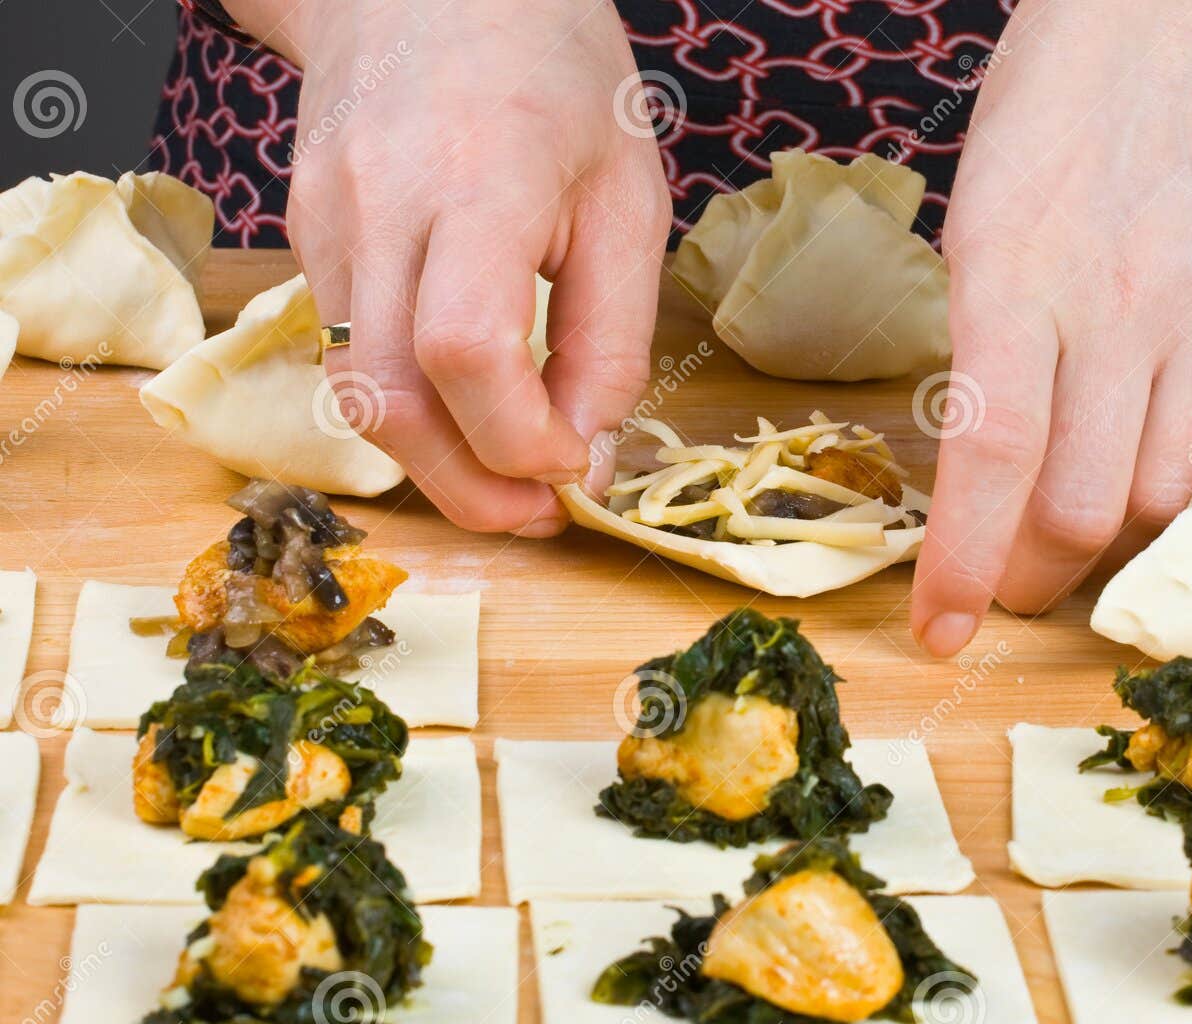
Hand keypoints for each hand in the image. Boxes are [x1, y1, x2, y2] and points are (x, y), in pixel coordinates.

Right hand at [230, 0, 670, 531]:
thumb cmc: (556, 79)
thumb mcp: (627, 199)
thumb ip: (611, 337)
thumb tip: (582, 459)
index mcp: (476, 180)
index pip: (465, 349)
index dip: (517, 439)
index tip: (571, 467)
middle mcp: (377, 206)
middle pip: (389, 398)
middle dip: (465, 490)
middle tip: (535, 518)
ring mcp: (324, 222)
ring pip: (353, 392)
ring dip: (433, 464)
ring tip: (508, 476)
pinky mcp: (306, 237)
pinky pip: (347, 353)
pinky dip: (408, 407)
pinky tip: (464, 406)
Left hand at [911, 0, 1191, 655]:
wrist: (1190, 12)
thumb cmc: (1060, 106)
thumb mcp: (979, 216)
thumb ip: (986, 342)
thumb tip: (989, 466)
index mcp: (1012, 279)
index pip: (989, 459)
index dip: (959, 566)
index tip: (938, 633)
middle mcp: (1117, 310)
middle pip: (1083, 507)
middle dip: (1035, 575)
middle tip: (1012, 581)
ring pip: (1169, 492)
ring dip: (1120, 542)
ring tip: (1087, 532)